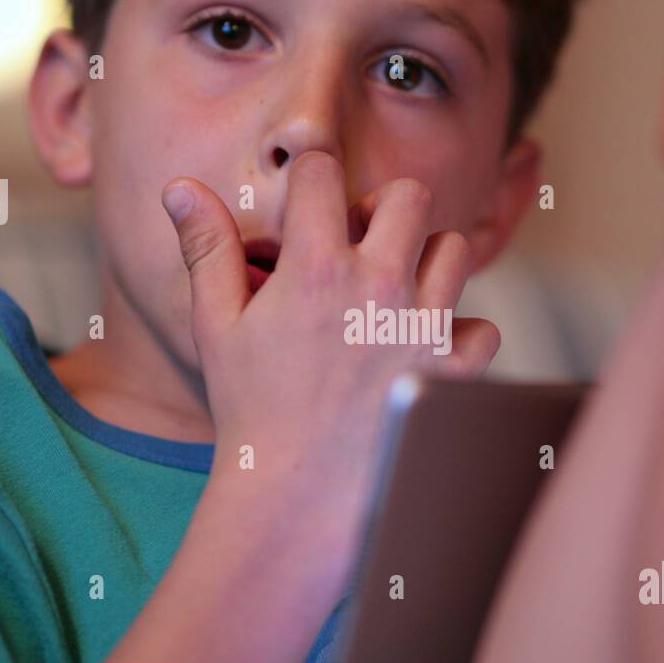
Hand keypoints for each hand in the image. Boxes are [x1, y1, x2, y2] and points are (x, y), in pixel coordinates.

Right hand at [162, 151, 498, 528]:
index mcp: (315, 267)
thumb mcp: (216, 324)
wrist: (295, 492)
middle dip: (384, 208)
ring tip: (392, 292)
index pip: (324, 171)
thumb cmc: (250, 408)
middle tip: (360, 244)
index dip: (312, 179)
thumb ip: (206, 248)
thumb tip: (180, 186)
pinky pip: (483, 328)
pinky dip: (462, 334)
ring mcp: (421, 327)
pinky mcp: (451, 370)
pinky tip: (424, 348)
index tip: (309, 206)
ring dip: (426, 260)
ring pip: (454, 250)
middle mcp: (378, 286)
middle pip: (410, 195)